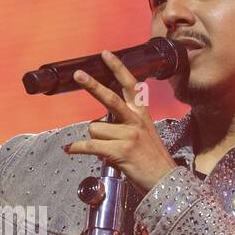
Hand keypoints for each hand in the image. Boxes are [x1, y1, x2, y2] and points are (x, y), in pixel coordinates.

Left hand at [60, 50, 179, 195]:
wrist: (165, 180)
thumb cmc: (151, 158)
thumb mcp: (144, 133)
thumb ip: (125, 123)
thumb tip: (98, 125)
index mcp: (141, 114)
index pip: (129, 85)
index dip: (117, 68)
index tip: (105, 54)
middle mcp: (135, 120)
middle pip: (110, 98)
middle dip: (92, 85)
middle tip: (78, 74)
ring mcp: (128, 135)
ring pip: (95, 128)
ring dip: (95, 140)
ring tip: (107, 150)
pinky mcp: (120, 151)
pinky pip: (90, 146)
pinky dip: (77, 148)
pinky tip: (69, 149)